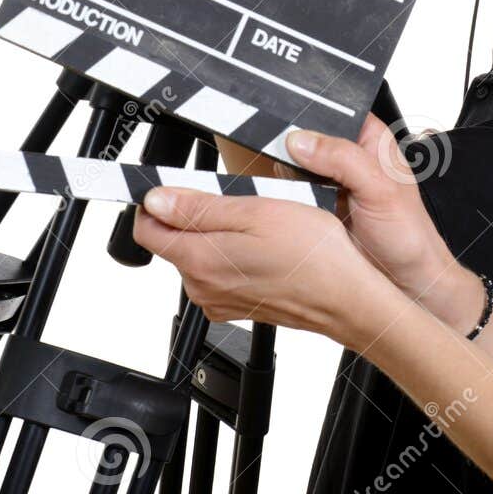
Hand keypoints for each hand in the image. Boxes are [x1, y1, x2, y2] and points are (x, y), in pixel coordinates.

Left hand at [132, 182, 392, 348]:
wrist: (347, 298)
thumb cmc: (312, 256)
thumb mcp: (256, 212)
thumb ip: (199, 207)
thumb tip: (156, 201)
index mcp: (199, 259)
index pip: (145, 229)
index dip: (157, 201)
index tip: (176, 187)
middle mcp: (202, 286)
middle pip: (174, 241)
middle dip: (195, 215)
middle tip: (238, 201)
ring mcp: (220, 300)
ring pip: (200, 255)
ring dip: (220, 234)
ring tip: (260, 225)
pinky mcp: (239, 307)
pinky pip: (222, 273)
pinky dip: (236, 255)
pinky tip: (268, 248)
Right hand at [283, 116, 484, 332]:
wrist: (405, 283)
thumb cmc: (410, 236)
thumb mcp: (381, 191)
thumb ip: (344, 159)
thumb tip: (301, 141)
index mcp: (370, 137)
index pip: (331, 108)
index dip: (308, 112)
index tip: (285, 123)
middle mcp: (347, 155)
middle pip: (304, 136)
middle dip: (290, 147)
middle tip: (282, 162)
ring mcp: (327, 182)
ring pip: (291, 165)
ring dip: (283, 176)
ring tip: (287, 188)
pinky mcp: (312, 206)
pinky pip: (286, 194)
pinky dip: (281, 199)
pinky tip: (283, 206)